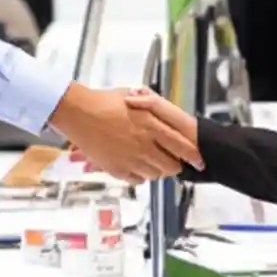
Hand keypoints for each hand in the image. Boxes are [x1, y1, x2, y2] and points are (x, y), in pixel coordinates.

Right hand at [49, 83, 203, 184]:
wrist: (77, 112)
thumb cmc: (103, 101)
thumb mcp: (133, 96)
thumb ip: (151, 105)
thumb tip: (162, 108)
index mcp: (151, 125)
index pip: (181, 145)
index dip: (193, 155)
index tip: (199, 160)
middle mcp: (144, 145)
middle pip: (171, 166)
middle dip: (175, 165)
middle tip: (173, 162)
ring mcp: (130, 159)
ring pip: (155, 175)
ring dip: (158, 170)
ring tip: (152, 162)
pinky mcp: (116, 169)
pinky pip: (137, 180)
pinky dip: (140, 175)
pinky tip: (135, 166)